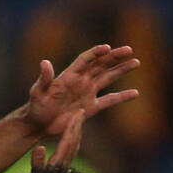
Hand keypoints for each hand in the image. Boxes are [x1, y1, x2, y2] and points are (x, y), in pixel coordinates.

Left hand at [25, 44, 139, 136]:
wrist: (38, 124)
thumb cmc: (36, 107)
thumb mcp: (38, 92)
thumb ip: (44, 78)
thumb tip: (45, 62)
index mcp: (69, 75)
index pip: (86, 59)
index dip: (96, 53)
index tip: (108, 48)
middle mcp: (81, 81)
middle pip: (101, 64)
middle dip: (115, 57)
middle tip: (129, 50)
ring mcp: (87, 93)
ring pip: (108, 78)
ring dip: (121, 70)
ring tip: (136, 62)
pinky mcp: (91, 108)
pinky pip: (109, 101)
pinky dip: (122, 97)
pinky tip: (135, 94)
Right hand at [29, 108, 86, 170]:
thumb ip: (37, 162)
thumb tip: (40, 147)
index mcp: (57, 164)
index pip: (67, 142)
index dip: (71, 128)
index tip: (75, 114)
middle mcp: (64, 164)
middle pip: (73, 142)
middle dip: (77, 126)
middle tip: (81, 111)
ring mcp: (66, 166)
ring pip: (75, 146)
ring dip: (77, 131)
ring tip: (78, 119)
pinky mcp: (65, 168)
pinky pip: (73, 150)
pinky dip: (75, 139)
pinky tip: (74, 133)